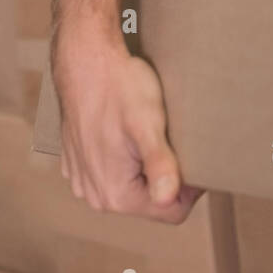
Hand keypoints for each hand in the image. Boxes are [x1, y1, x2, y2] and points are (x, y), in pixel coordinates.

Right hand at [53, 35, 202, 221]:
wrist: (86, 61)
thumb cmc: (119, 88)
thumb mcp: (148, 124)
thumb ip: (159, 164)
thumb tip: (167, 198)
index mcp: (115, 195)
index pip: (172, 211)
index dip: (190, 187)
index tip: (193, 156)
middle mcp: (95, 195)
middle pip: (152, 201)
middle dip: (167, 176)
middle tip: (172, 140)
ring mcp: (83, 180)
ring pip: (133, 187)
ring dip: (146, 166)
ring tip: (150, 133)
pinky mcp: (78, 164)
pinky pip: (113, 172)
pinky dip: (125, 158)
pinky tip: (127, 132)